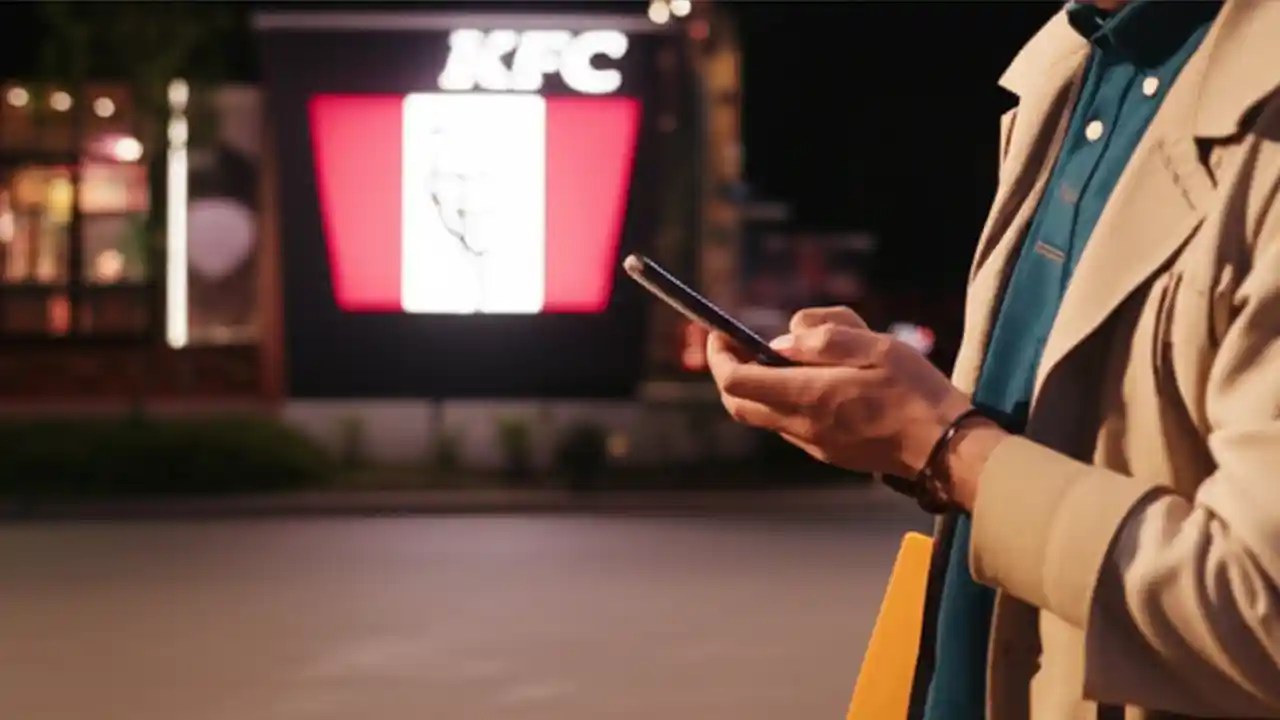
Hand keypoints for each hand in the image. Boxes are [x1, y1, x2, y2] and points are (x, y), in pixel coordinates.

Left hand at [707, 306, 974, 478]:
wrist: (945, 448)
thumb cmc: (917, 392)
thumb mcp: (877, 346)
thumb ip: (825, 339)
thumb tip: (782, 341)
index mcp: (810, 395)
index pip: (737, 380)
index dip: (719, 355)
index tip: (720, 333)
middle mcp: (802, 424)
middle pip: (738, 404)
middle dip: (728, 372)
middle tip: (736, 345)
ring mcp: (813, 443)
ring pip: (762, 415)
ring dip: (758, 386)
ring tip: (785, 356)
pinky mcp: (827, 452)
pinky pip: (788, 425)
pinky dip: (782, 400)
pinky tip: (811, 381)